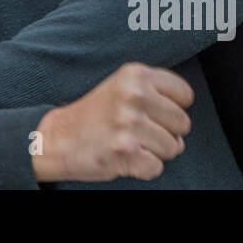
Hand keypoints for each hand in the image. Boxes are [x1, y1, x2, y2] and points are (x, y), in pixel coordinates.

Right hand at [32, 63, 192, 182]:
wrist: (57, 138)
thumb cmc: (93, 115)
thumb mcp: (121, 85)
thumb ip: (153, 89)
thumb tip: (185, 107)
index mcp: (136, 74)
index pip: (184, 94)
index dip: (174, 108)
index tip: (155, 113)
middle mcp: (135, 95)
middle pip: (183, 123)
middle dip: (166, 133)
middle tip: (140, 131)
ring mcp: (130, 123)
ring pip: (173, 147)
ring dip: (155, 152)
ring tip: (131, 143)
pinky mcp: (125, 150)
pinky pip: (156, 167)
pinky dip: (143, 168)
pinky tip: (125, 156)